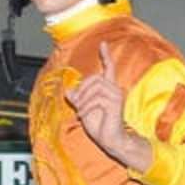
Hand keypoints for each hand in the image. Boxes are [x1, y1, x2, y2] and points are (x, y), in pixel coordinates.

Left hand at [65, 42, 150, 169]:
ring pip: (94, 88)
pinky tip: (82, 116)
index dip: (105, 56)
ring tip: (80, 112)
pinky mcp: (115, 105)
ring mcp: (116, 96)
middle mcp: (115, 89)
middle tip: (77, 105)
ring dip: (83, 100)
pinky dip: (86, 108)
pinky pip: (96, 99)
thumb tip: (68, 90)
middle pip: (94, 78)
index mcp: (109, 89)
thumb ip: (78, 99)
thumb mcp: (85, 110)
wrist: (111, 140)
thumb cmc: (100, 126)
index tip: (102, 44)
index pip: (109, 68)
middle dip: (81, 90)